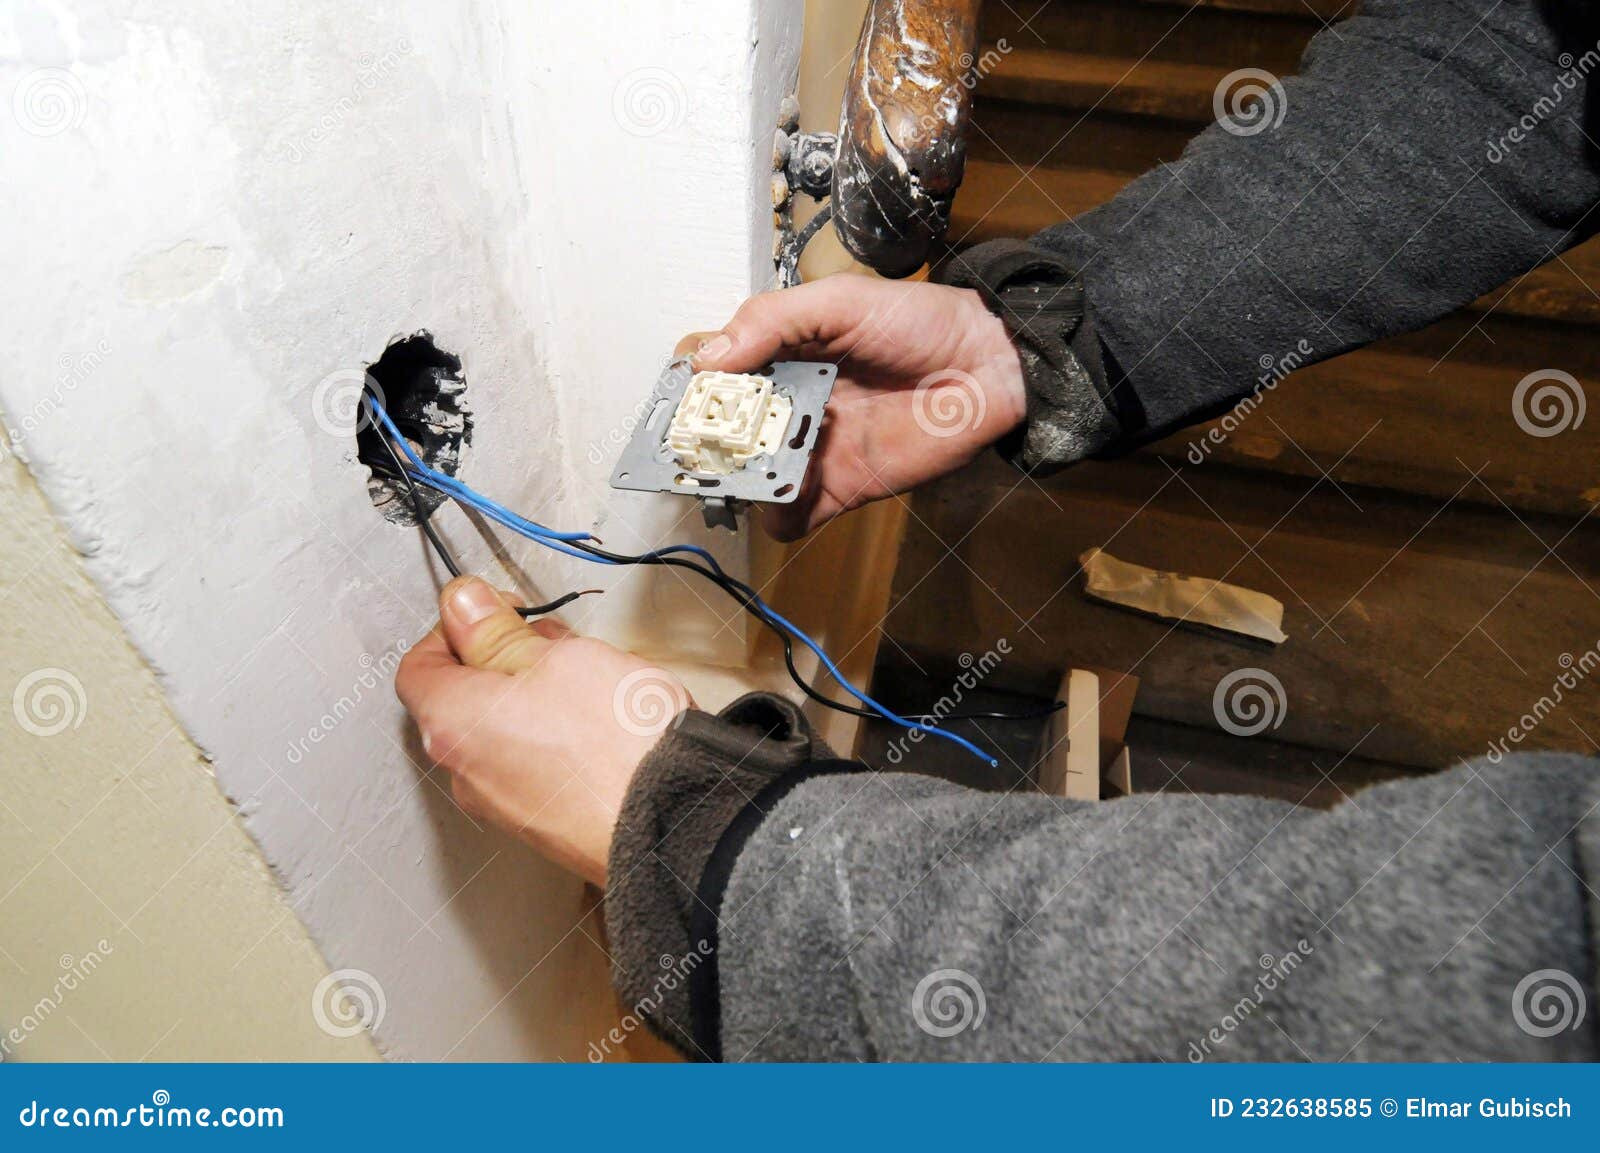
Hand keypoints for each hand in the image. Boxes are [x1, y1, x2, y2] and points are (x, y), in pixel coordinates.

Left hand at [395, 576, 691, 885]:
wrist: (672, 825)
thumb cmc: (615, 746)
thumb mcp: (555, 658)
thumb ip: (496, 630)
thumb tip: (462, 605)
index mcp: (453, 722)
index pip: (419, 663)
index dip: (455, 628)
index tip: (497, 612)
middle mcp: (466, 771)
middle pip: (464, 697)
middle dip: (505, 659)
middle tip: (552, 644)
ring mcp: (504, 803)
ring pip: (504, 731)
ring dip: (536, 697)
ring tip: (590, 682)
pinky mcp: (542, 822)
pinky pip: (533, 764)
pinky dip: (556, 737)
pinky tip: (601, 723)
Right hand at [676, 274, 1025, 539]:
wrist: (987, 367)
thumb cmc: (918, 323)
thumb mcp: (839, 301)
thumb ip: (772, 320)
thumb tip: (707, 359)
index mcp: (778, 354)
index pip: (714, 372)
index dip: (692, 384)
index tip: (683, 393)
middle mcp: (785, 404)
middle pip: (720, 432)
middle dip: (700, 440)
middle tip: (696, 440)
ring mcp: (808, 450)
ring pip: (748, 476)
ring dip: (733, 479)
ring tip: (736, 468)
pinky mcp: (838, 490)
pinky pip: (791, 517)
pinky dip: (776, 516)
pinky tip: (778, 496)